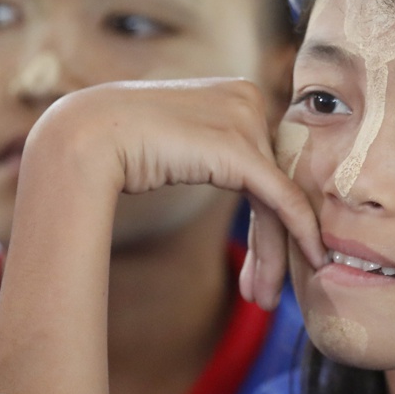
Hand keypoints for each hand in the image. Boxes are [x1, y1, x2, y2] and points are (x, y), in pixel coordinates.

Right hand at [25, 78, 324, 306]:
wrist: (84, 136)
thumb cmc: (113, 145)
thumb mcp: (176, 143)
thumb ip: (206, 152)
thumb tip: (213, 168)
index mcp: (235, 94)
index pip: (264, 166)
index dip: (267, 219)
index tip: (257, 266)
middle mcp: (248, 101)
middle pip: (273, 184)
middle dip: (271, 243)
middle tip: (267, 292)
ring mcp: (246, 122)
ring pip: (277, 200)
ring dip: (273, 254)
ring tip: (265, 299)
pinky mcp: (241, 150)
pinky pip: (283, 200)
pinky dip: (300, 233)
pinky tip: (310, 260)